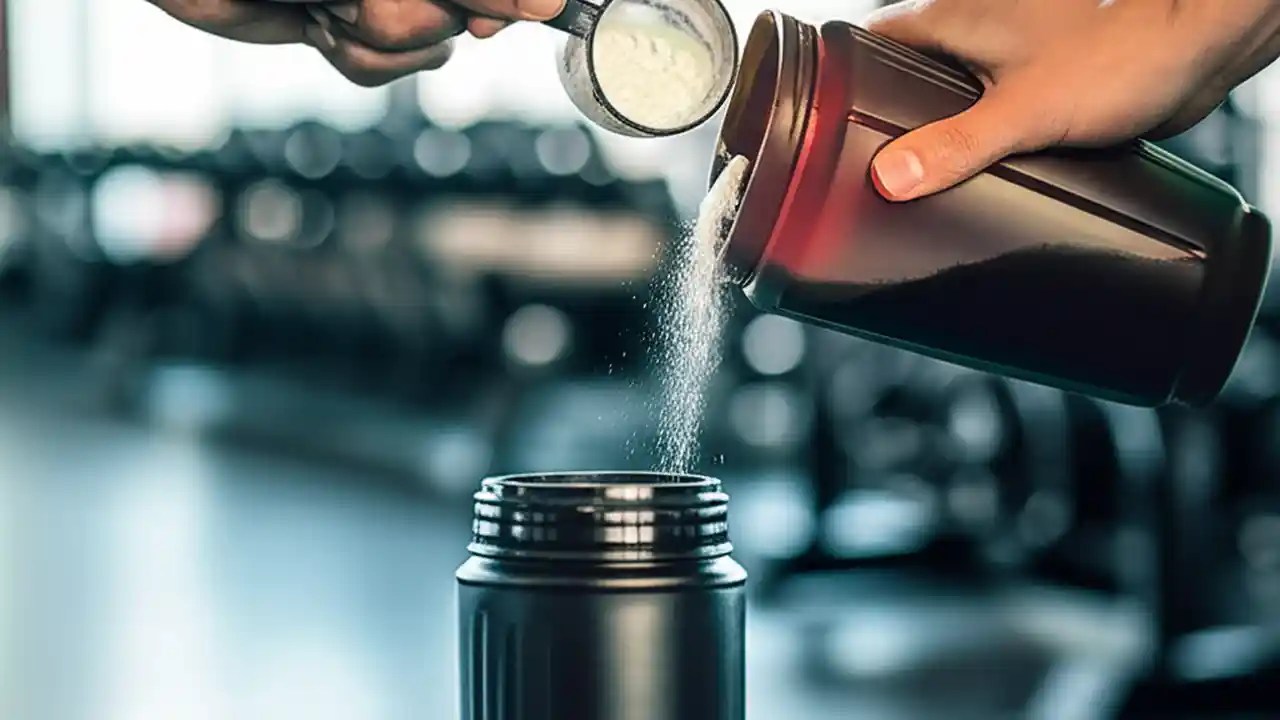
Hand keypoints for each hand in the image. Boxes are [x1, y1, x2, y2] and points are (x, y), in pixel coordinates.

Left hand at [149, 0, 565, 86]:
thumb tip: (543, 4)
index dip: (506, 4)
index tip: (501, 20)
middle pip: (457, 24)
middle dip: (406, 20)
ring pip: (427, 53)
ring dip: (367, 41)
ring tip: (318, 6)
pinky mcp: (357, 30)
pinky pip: (384, 71)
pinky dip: (350, 60)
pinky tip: (315, 26)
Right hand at [865, 0, 1279, 201]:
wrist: (1187, 59)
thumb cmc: (1115, 61)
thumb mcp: (1023, 113)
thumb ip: (956, 145)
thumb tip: (892, 177)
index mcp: (954, 22)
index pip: (869, 38)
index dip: (835, 73)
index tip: (811, 113)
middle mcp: (973, 31)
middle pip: (898, 69)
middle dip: (874, 111)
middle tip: (851, 160)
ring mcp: (1002, 55)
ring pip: (939, 90)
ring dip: (922, 127)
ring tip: (902, 175)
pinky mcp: (1031, 82)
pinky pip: (978, 109)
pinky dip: (964, 136)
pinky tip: (964, 171)